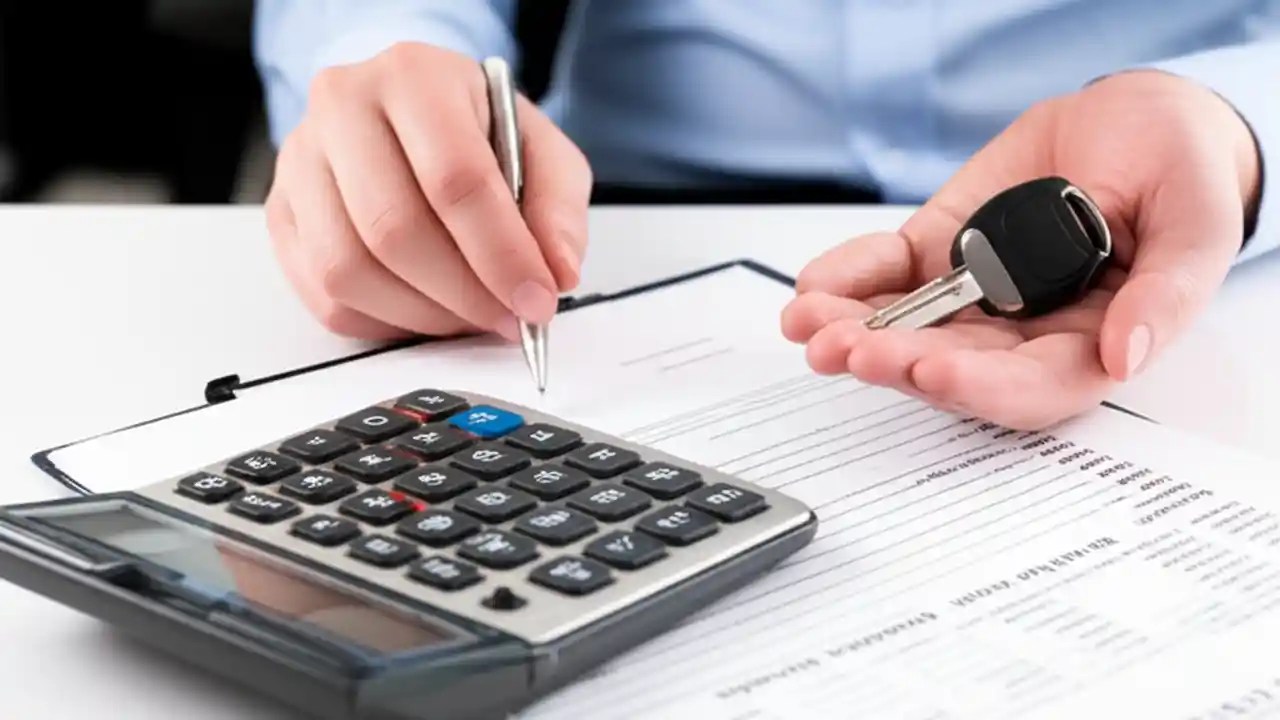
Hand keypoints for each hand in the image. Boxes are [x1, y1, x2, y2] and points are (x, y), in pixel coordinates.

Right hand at [265, 43, 591, 341]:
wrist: (409, 114)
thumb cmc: (477, 132)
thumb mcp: (541, 150)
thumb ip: (558, 208)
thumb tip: (557, 274)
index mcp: (414, 76)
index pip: (455, 179)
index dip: (501, 255)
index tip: (536, 301)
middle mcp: (342, 107)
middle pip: (395, 230)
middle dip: (463, 295)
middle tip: (509, 319)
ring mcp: (299, 161)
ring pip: (349, 270)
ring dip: (422, 316)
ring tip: (469, 316)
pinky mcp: (281, 213)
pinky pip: (323, 295)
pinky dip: (383, 322)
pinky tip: (425, 311)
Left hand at [782, 70, 1260, 428]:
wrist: (1135, 117)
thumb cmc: (1179, 170)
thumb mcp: (1195, 223)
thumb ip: (1168, 292)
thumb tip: (1127, 354)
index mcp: (1092, 344)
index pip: (1030, 388)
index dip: (979, 388)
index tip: (931, 371)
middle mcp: (1023, 333)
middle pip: (952, 367)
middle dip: (895, 362)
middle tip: (846, 350)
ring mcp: (974, 297)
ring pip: (907, 331)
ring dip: (853, 332)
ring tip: (809, 323)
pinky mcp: (940, 255)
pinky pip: (887, 276)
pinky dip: (847, 279)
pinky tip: (815, 284)